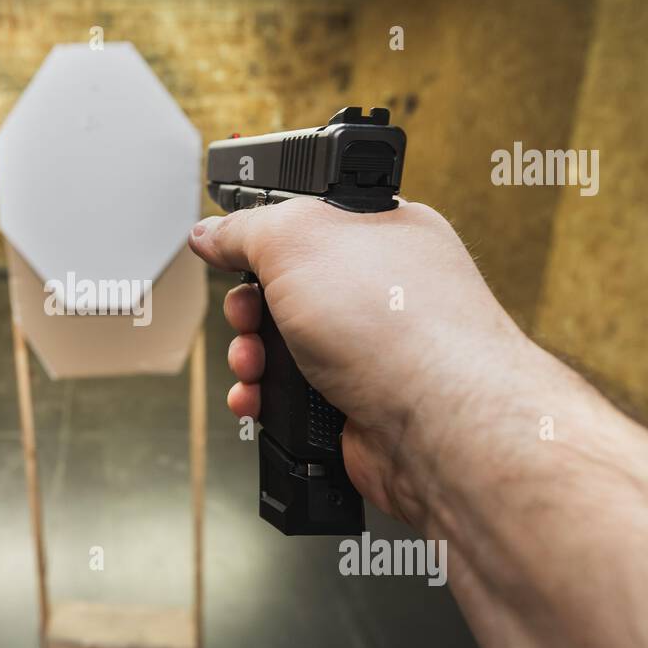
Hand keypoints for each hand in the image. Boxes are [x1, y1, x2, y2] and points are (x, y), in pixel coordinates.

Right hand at [188, 197, 545, 522]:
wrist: (437, 427)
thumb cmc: (397, 325)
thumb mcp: (297, 241)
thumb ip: (245, 228)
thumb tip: (210, 231)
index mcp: (383, 231)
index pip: (309, 220)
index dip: (264, 235)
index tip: (233, 249)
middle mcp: (381, 288)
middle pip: (285, 287)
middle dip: (248, 307)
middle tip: (248, 315)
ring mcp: (370, 349)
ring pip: (283, 345)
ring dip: (250, 356)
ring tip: (253, 365)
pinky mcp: (356, 402)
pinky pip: (292, 393)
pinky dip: (265, 398)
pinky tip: (258, 399)